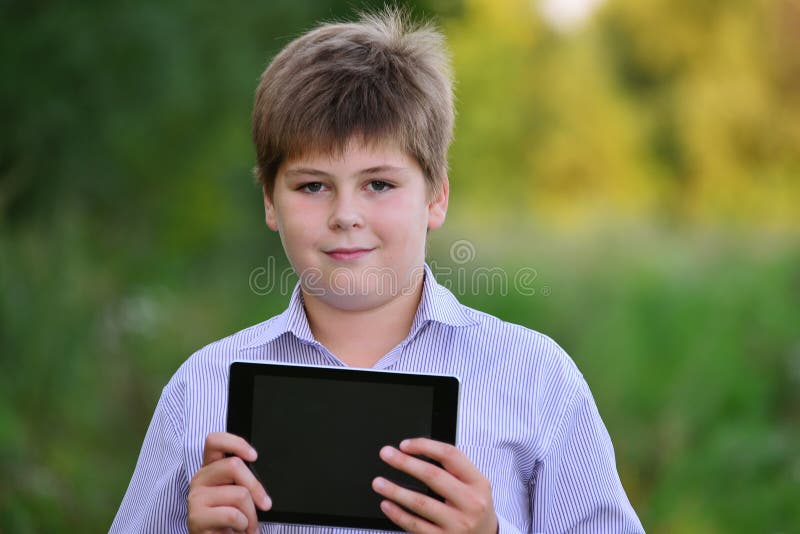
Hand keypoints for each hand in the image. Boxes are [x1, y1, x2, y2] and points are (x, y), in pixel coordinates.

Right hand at [188, 432, 271, 533]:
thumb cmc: (231, 519)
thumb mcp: (237, 493)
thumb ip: (242, 478)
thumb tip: (259, 472)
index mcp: (209, 468)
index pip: (214, 441)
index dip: (235, 443)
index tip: (254, 456)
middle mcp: (200, 479)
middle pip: (234, 465)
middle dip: (256, 487)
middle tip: (266, 504)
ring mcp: (196, 498)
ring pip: (239, 493)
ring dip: (251, 514)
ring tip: (248, 523)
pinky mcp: (196, 517)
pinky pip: (232, 515)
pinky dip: (243, 524)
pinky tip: (238, 529)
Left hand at [372, 438, 498, 533]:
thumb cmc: (474, 507)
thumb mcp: (474, 486)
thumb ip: (453, 470)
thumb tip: (415, 453)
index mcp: (478, 482)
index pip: (451, 456)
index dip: (425, 446)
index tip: (404, 444)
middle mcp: (471, 503)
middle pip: (433, 476)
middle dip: (405, 463)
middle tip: (386, 454)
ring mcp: (458, 524)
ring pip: (420, 503)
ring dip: (395, 490)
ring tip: (378, 482)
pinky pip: (416, 525)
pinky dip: (398, 514)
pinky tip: (387, 504)